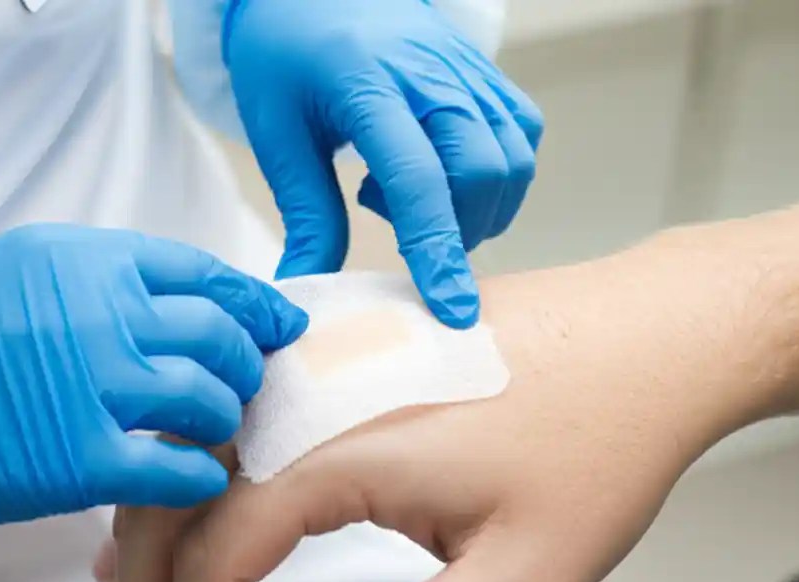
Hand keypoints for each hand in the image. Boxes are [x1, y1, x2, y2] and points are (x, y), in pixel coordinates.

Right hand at [0, 224, 307, 561]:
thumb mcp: (19, 271)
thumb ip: (103, 280)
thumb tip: (188, 303)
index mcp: (84, 259)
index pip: (204, 273)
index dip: (255, 304)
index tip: (282, 326)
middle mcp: (95, 310)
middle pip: (220, 335)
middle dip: (246, 366)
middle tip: (244, 390)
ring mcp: (90, 383)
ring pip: (210, 400)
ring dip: (225, 423)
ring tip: (212, 435)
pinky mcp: (78, 458)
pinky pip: (178, 469)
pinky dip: (199, 477)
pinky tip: (192, 479)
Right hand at [108, 240, 787, 581]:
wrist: (659, 334)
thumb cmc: (602, 444)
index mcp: (343, 442)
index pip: (219, 552)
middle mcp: (314, 378)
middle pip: (180, 484)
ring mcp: (328, 343)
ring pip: (202, 435)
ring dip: (164, 515)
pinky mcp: (350, 332)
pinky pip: (246, 398)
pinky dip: (206, 458)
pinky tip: (200, 494)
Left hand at [226, 0, 544, 327]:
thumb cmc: (288, 55)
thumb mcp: (276, 131)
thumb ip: (305, 212)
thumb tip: (305, 288)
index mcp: (367, 84)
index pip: (419, 178)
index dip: (437, 251)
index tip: (452, 310)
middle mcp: (431, 73)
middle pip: (481, 170)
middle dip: (456, 228)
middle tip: (396, 223)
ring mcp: (467, 70)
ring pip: (512, 158)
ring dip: (479, 206)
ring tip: (415, 195)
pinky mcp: (487, 73)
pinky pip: (521, 135)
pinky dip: (500, 176)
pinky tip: (447, 174)